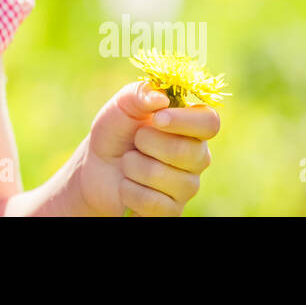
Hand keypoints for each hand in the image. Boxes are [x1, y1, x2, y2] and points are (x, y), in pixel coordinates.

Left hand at [66, 81, 219, 215]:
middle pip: (188, 151)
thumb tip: (160, 99)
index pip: (210, 123)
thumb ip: (140, 94)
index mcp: (191, 127)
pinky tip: (128, 185)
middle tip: (135, 141)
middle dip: (148, 142)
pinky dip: (129, 190)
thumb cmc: (116, 131)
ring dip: (133, 166)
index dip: (186, 121)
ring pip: (164, 176)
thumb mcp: (122, 105)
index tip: (158, 118)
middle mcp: (196, 157)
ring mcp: (187, 186)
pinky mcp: (172, 210)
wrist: (95, 166)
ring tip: (129, 162)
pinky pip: (153, 202)